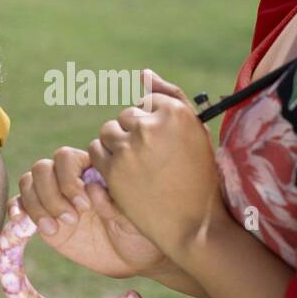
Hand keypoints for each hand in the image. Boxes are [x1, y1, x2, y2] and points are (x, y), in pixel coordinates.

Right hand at [14, 146, 169, 278]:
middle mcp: (68, 179)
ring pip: (28, 183)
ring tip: (54, 228)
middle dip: (51, 193)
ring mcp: (53, 197)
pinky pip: (19, 203)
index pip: (65, 157)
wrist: (131, 258)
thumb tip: (93, 188)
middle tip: (71, 218)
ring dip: (37, 204)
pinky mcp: (42, 217)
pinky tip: (21, 220)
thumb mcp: (134, 221)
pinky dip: (16, 208)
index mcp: (91, 170)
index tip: (85, 206)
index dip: (68, 178)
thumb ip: (115, 204)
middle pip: (42, 168)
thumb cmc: (138, 234)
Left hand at [88, 68, 228, 263]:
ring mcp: (129, 147)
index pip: (148, 101)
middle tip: (155, 161)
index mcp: (176, 112)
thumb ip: (169, 97)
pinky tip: (127, 176)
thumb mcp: (196, 132)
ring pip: (108, 131)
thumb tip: (143, 73)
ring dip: (119, 147)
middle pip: (126, 116)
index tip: (166, 145)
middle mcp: (150, 126)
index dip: (155, 124)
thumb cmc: (199, 176)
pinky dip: (107, 162)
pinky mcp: (112, 169)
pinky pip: (97, 151)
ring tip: (141, 169)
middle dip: (136, 135)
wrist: (194, 224)